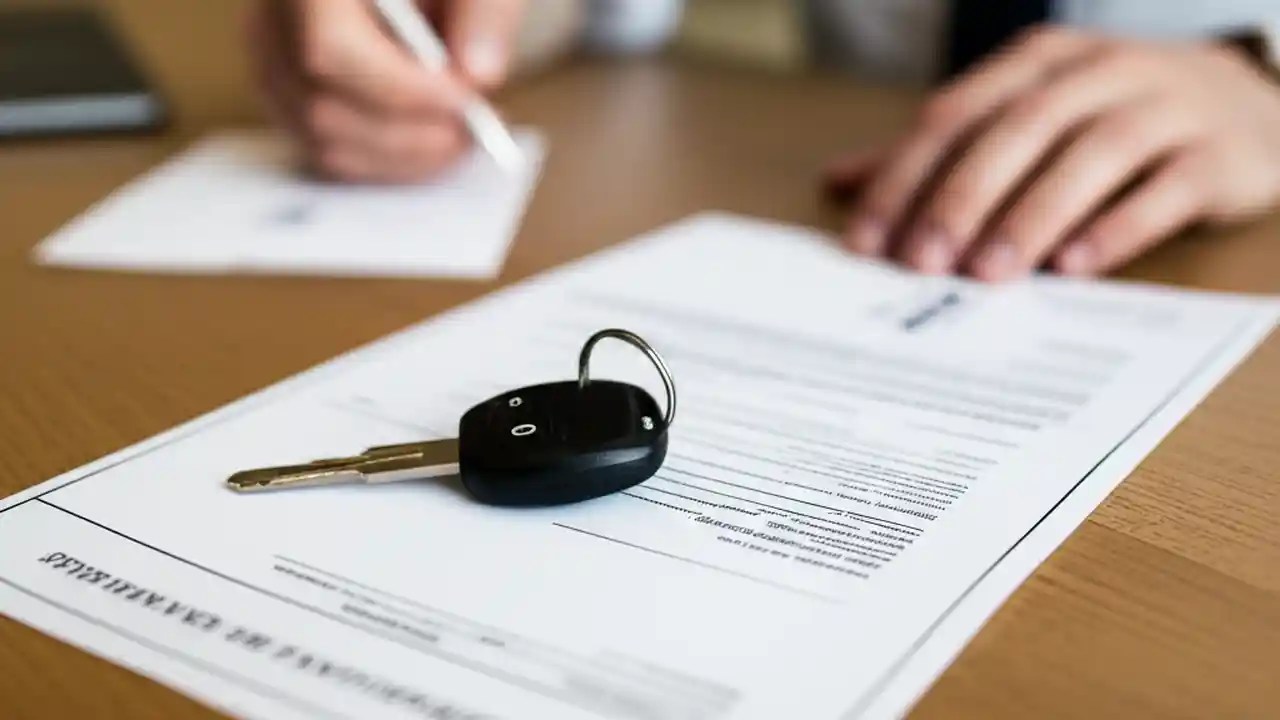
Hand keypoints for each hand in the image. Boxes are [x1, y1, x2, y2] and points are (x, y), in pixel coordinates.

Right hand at [246, 0, 527, 182]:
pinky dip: (385, 159)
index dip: (402, 89)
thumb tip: (478, 76)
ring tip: (459, 135)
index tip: (465, 101)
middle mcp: (271, 17)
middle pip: (323, 106)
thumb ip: (484, 13)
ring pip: (322, 140)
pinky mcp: (284, 93)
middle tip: (472, 132)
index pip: (330, 46)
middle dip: (409, 135)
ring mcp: (269, 59)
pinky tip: (430, 139)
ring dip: (402, 156)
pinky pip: (325, 150)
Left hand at [825, 26, 1279, 280]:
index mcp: (1036, 63)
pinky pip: (1165, 188)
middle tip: (923, 264)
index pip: (954, 115)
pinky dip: (1117, 227)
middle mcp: (1098, 73)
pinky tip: (1074, 269)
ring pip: (1091, 154)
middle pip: (1017, 130)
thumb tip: (839, 181)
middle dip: (962, 198)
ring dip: (1033, 216)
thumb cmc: (1108, 117)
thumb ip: (938, 151)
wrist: (1247, 103)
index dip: (905, 177)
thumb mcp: (1023, 117)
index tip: (868, 241)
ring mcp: (1164, 107)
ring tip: (990, 275)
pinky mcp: (1216, 153)